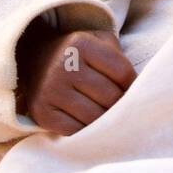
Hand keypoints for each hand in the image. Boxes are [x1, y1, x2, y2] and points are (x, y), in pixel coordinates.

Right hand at [15, 23, 136, 135]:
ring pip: (95, 116)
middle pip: (110, 96)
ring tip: (107, 115)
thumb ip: (120, 56)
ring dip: (105, 120)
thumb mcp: (99, 41)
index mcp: (81, 45)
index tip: (132, 90)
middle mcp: (64, 66)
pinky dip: (86, 130)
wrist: (34, 62)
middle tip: (122, 106)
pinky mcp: (42, 112)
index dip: (133, 84)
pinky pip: (75, 130)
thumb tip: (138, 88)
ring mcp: (51, 90)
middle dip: (120, 104)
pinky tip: (88, 123)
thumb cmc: (78, 54)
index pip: (122, 72)